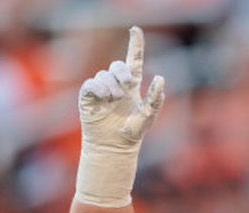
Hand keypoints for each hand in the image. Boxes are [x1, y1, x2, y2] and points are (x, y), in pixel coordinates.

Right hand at [76, 26, 164, 206]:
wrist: (114, 145)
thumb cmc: (132, 133)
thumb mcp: (148, 116)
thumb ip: (155, 98)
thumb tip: (160, 78)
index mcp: (132, 87)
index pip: (134, 61)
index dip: (135, 45)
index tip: (135, 29)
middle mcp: (117, 85)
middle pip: (117, 65)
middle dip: (121, 70)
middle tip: (127, 84)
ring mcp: (102, 89)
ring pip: (104, 74)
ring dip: (111, 84)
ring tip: (115, 99)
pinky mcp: (89, 95)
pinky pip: (92, 83)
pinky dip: (99, 88)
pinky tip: (104, 98)